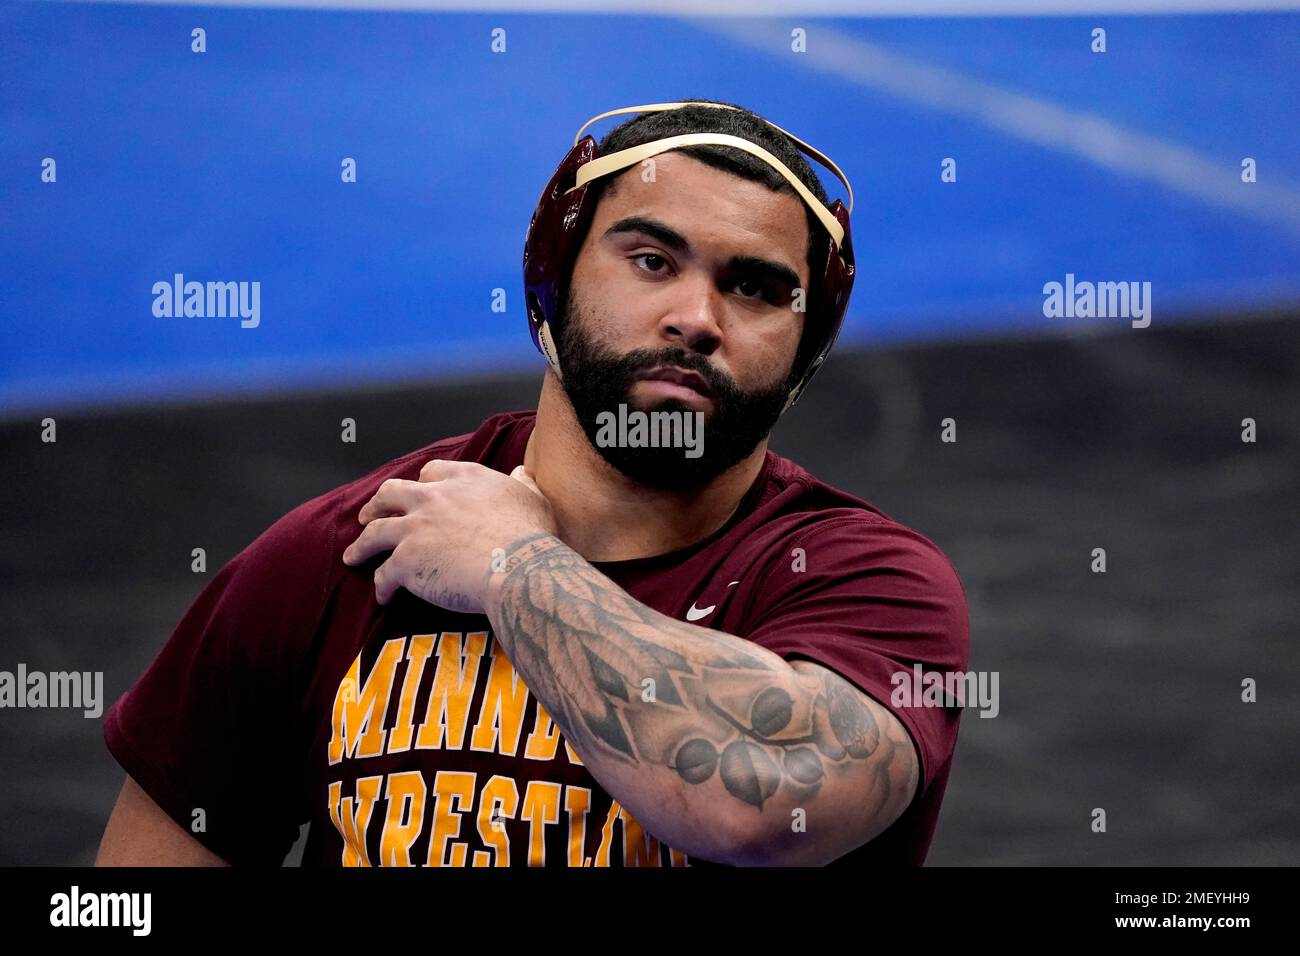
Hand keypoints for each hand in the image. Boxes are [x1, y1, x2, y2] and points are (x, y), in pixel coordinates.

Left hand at [342, 459, 556, 612]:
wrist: (518, 567)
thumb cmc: (532, 536)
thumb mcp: (533, 499)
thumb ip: (523, 485)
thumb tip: (522, 474)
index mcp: (464, 481)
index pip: (433, 473)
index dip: (423, 482)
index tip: (420, 489)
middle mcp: (434, 499)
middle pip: (392, 494)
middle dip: (377, 504)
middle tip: (369, 515)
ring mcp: (416, 530)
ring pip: (375, 533)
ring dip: (362, 545)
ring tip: (353, 555)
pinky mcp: (406, 563)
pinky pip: (383, 575)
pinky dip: (380, 586)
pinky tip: (382, 597)